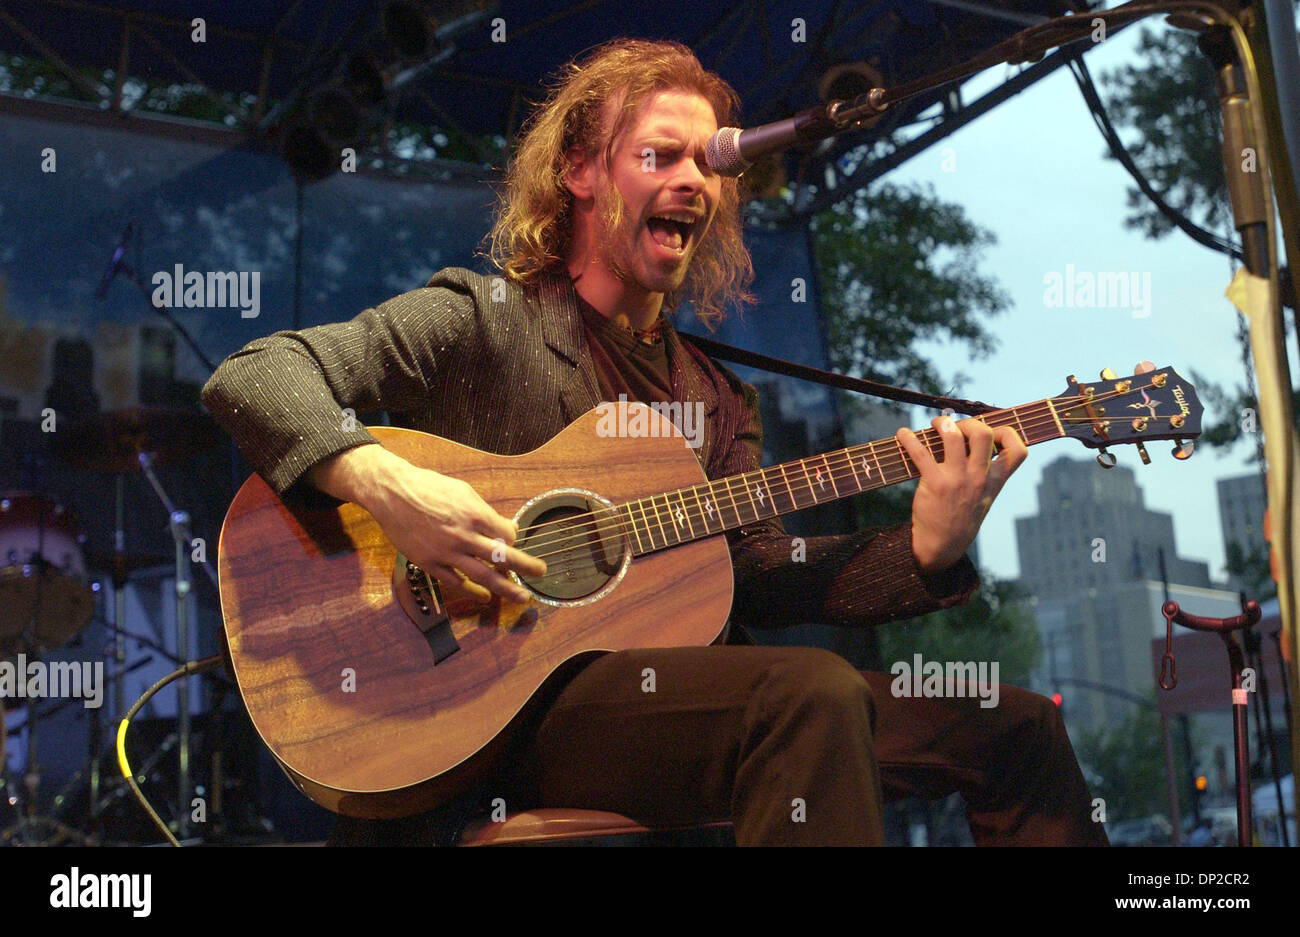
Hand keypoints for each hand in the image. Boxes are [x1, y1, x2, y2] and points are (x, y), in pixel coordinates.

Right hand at [316, 445, 545, 603]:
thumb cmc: (428, 487)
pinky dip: (472, 592)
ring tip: (522, 596)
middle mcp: (464, 536)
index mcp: (475, 514)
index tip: (512, 540)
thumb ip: (484, 511)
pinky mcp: (430, 563)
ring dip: (506, 588)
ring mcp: (447, 552)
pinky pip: (456, 583)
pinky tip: (485, 597)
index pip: (507, 534)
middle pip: (503, 557)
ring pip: (483, 576)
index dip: (513, 538)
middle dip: (526, 566)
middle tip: (541, 572)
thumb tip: (503, 527)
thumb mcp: (463, 490)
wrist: (392, 492)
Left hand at [895, 415, 1026, 572]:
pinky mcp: (935, 483)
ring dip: (942, 423)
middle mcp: (979, 477)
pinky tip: (902, 435)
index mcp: (994, 481)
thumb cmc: (961, 517)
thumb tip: (972, 442)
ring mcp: (957, 480)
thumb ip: (985, 474)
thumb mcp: (983, 498)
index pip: (1019, 451)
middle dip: (969, 422)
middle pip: (984, 434)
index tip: (992, 430)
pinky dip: (908, 439)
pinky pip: (920, 452)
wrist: (943, 545)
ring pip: (954, 437)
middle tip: (956, 427)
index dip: (1009, 434)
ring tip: (935, 425)